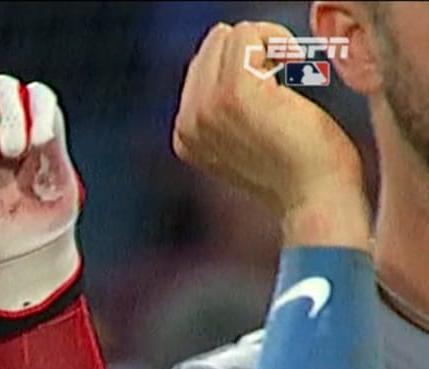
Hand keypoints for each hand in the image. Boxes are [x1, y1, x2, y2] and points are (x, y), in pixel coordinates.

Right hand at [172, 21, 369, 249]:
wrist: (316, 200)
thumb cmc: (300, 171)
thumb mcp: (253, 142)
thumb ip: (229, 112)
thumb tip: (233, 55)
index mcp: (185, 136)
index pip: (203, 67)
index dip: (245, 67)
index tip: (274, 89)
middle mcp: (187, 122)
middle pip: (212, 46)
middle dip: (252, 53)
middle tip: (284, 81)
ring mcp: (206, 107)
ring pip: (229, 36)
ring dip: (267, 45)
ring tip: (289, 75)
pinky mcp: (233, 92)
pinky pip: (248, 34)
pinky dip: (278, 40)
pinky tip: (296, 64)